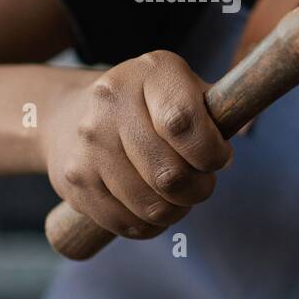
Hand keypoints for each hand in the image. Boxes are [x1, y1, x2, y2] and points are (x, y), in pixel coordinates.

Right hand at [42, 51, 231, 238]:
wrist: (73, 114)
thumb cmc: (154, 107)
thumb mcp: (190, 92)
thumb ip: (219, 117)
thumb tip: (225, 159)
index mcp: (152, 72)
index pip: (183, 123)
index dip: (210, 153)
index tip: (218, 158)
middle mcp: (111, 101)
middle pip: (169, 174)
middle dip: (199, 189)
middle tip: (201, 183)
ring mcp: (87, 142)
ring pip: (150, 206)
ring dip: (176, 211)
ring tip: (177, 195)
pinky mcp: (73, 179)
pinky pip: (125, 223)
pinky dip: (149, 226)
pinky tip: (153, 207)